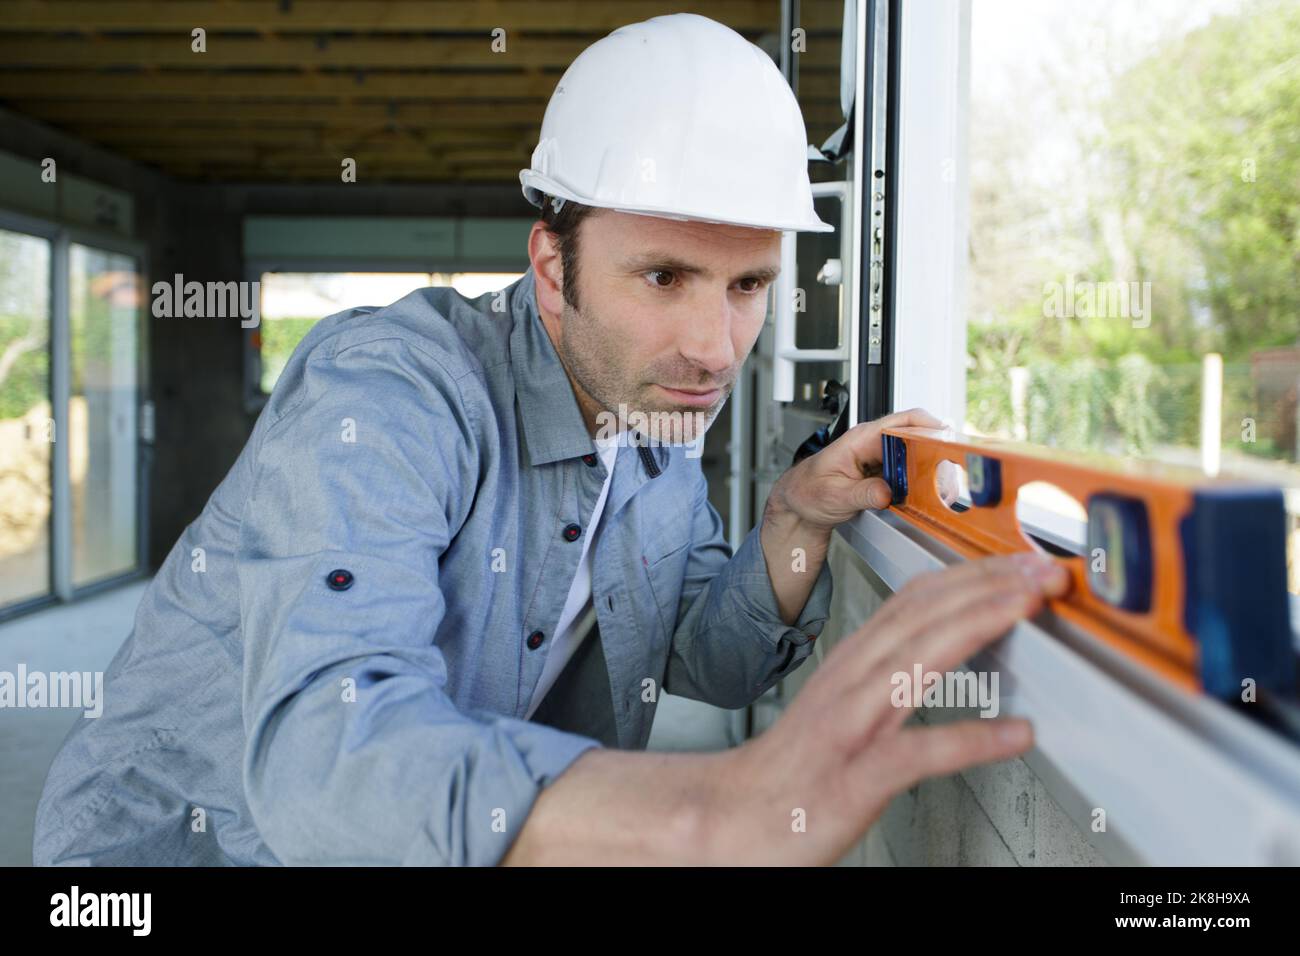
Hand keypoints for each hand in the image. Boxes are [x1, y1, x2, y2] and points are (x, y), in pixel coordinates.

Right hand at [704, 551, 1070, 864]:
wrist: (731, 818)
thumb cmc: (791, 771)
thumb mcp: (839, 706)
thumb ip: (885, 677)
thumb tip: (939, 649)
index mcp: (851, 665)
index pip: (914, 601)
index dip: (970, 575)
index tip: (1017, 562)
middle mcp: (850, 683)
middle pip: (921, 616)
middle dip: (986, 584)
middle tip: (1040, 569)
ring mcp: (850, 726)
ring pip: (917, 661)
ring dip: (978, 626)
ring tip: (1028, 609)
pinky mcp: (854, 778)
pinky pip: (918, 752)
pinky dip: (970, 739)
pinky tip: (1014, 734)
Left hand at [767, 408, 943, 533]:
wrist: (798, 502)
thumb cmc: (807, 491)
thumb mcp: (833, 496)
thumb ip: (861, 494)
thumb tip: (886, 493)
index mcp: (860, 438)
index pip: (902, 421)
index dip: (928, 427)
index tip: (944, 441)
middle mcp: (873, 444)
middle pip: (916, 438)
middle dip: (934, 454)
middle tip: (945, 476)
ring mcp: (880, 458)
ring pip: (915, 456)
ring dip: (929, 471)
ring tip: (937, 489)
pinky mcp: (883, 473)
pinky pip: (908, 473)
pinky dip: (920, 483)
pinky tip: (924, 495)